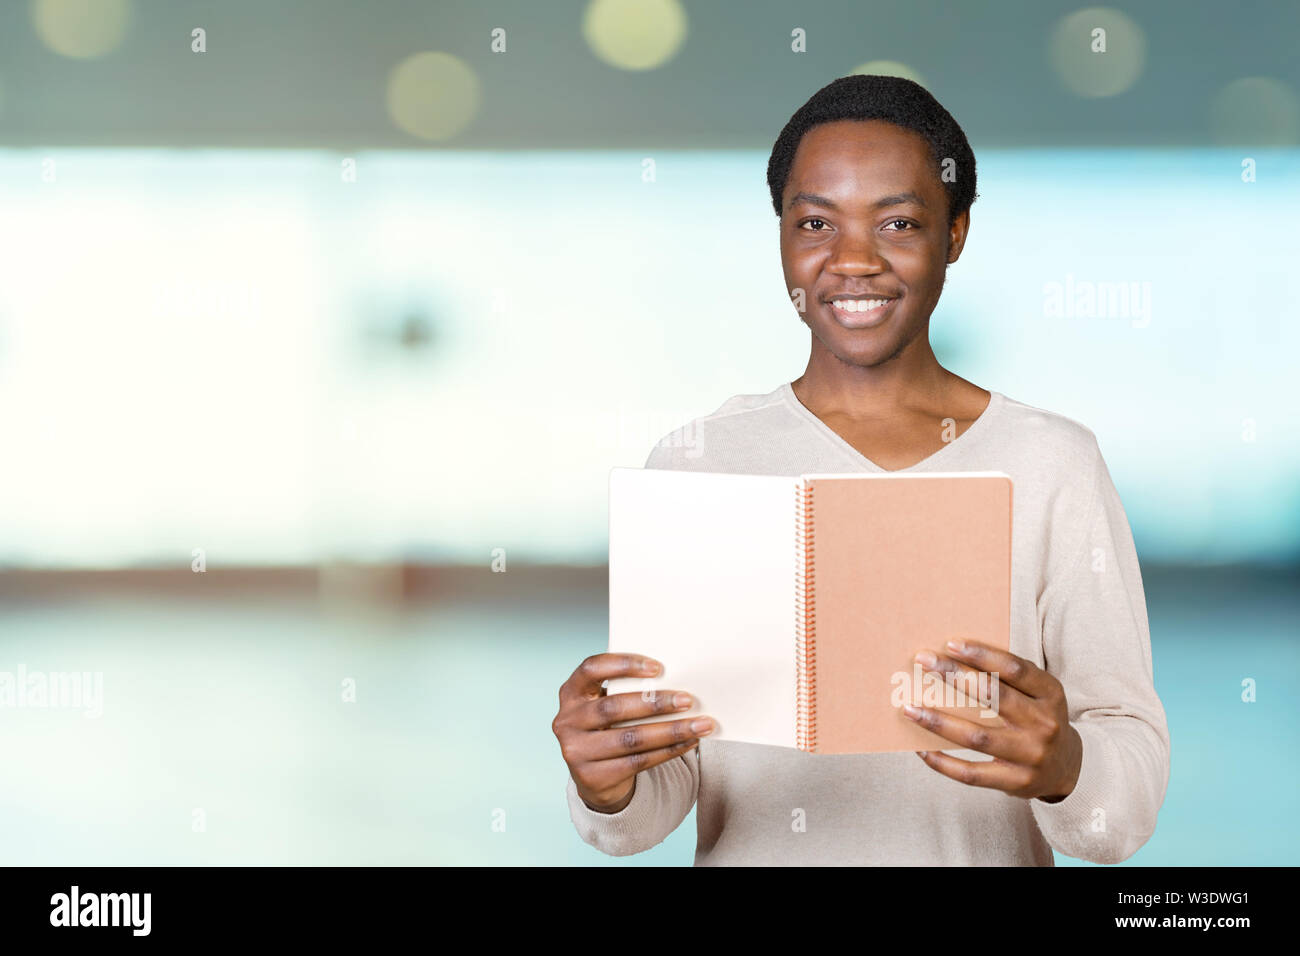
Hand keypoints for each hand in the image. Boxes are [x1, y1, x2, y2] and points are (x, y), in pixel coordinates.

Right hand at [552, 653, 714, 813]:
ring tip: (700, 724)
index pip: (591, 669)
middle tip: (687, 700)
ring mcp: (576, 752)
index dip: (623, 665)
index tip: (658, 667)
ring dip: (670, 731)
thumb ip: (626, 690)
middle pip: (613, 708)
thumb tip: (676, 680)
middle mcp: (567, 721)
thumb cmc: (608, 727)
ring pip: (630, 739)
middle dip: (655, 703)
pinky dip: (668, 751)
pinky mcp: (593, 778)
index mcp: (571, 692)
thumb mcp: (605, 704)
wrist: (594, 775)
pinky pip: (638, 762)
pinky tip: (689, 742)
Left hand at [903, 639, 1082, 801]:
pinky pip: (971, 774)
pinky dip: (943, 762)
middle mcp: (1044, 724)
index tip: (950, 643)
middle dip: (955, 676)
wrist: (1068, 768)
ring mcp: (1031, 756)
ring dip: (939, 722)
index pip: (1015, 669)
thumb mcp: (1038, 693)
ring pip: (977, 737)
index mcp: (1050, 694)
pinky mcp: (1016, 782)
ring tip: (909, 708)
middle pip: (994, 697)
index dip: (982, 655)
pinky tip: (920, 750)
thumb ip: (1008, 678)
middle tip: (923, 661)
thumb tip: (953, 658)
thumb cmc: (1038, 718)